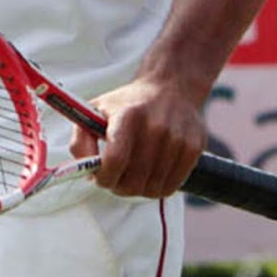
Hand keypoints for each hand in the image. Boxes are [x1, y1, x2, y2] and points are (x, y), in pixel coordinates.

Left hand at [69, 74, 206, 199]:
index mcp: (128, 115)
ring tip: (131, 175)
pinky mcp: (194, 148)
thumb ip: (81, 138)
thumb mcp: (97, 109)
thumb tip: (85, 169)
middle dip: (118, 187)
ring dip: (138, 189)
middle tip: (114, 179)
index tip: (99, 177)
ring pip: (152, 188)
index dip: (103, 177)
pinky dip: (157, 188)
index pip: (115, 161)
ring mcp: (178, 138)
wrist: (171, 87)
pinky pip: (172, 186)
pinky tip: (150, 175)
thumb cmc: (127, 104)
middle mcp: (156, 126)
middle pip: (133, 181)